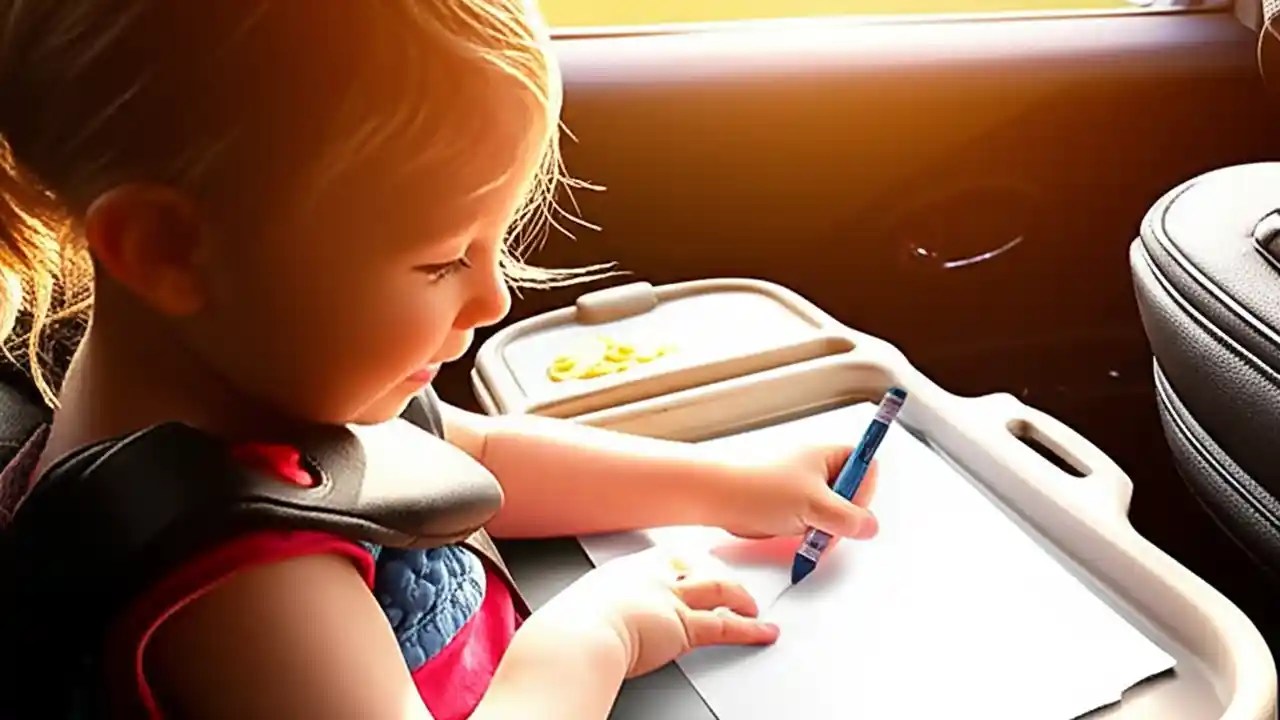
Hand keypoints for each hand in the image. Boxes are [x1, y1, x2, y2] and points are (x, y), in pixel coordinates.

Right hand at [534, 549, 778, 677]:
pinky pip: (726, 625)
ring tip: (752, 605)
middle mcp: (651, 577)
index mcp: (623, 570)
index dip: (683, 562)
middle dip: (716, 572)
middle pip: (696, 565)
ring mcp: (671, 598)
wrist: (576, 637)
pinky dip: (750, 629)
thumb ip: (594, 610)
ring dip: (739, 597)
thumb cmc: (569, 628)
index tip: (691, 563)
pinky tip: (763, 632)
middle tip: (730, 580)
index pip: (663, 558)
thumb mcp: (580, 608)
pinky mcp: (685, 625)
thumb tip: (581, 624)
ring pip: (717, 589)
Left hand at [713, 445, 879, 540]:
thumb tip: (869, 526)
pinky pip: (810, 521)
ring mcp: (801, 487)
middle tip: (830, 528)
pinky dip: (807, 532)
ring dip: (823, 529)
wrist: (718, 497)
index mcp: (826, 455)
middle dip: (841, 518)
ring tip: (808, 534)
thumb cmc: (758, 488)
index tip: (855, 510)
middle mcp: (815, 468)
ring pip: (830, 512)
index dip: (864, 491)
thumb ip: (848, 518)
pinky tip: (797, 538)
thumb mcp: (814, 505)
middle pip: (849, 495)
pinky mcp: (787, 505)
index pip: (865, 466)